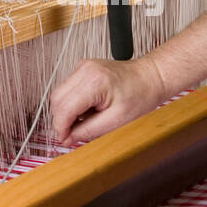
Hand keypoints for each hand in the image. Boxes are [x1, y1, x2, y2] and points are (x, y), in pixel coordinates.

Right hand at [50, 57, 167, 144]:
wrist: (150, 78)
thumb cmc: (141, 95)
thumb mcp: (117, 121)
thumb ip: (89, 131)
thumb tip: (68, 138)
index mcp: (94, 82)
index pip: (64, 108)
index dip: (61, 128)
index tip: (64, 140)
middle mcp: (85, 70)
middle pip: (56, 100)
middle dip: (62, 120)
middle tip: (73, 134)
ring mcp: (83, 67)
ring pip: (59, 94)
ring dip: (67, 112)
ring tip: (87, 119)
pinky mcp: (83, 69)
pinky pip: (67, 89)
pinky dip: (73, 104)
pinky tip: (89, 109)